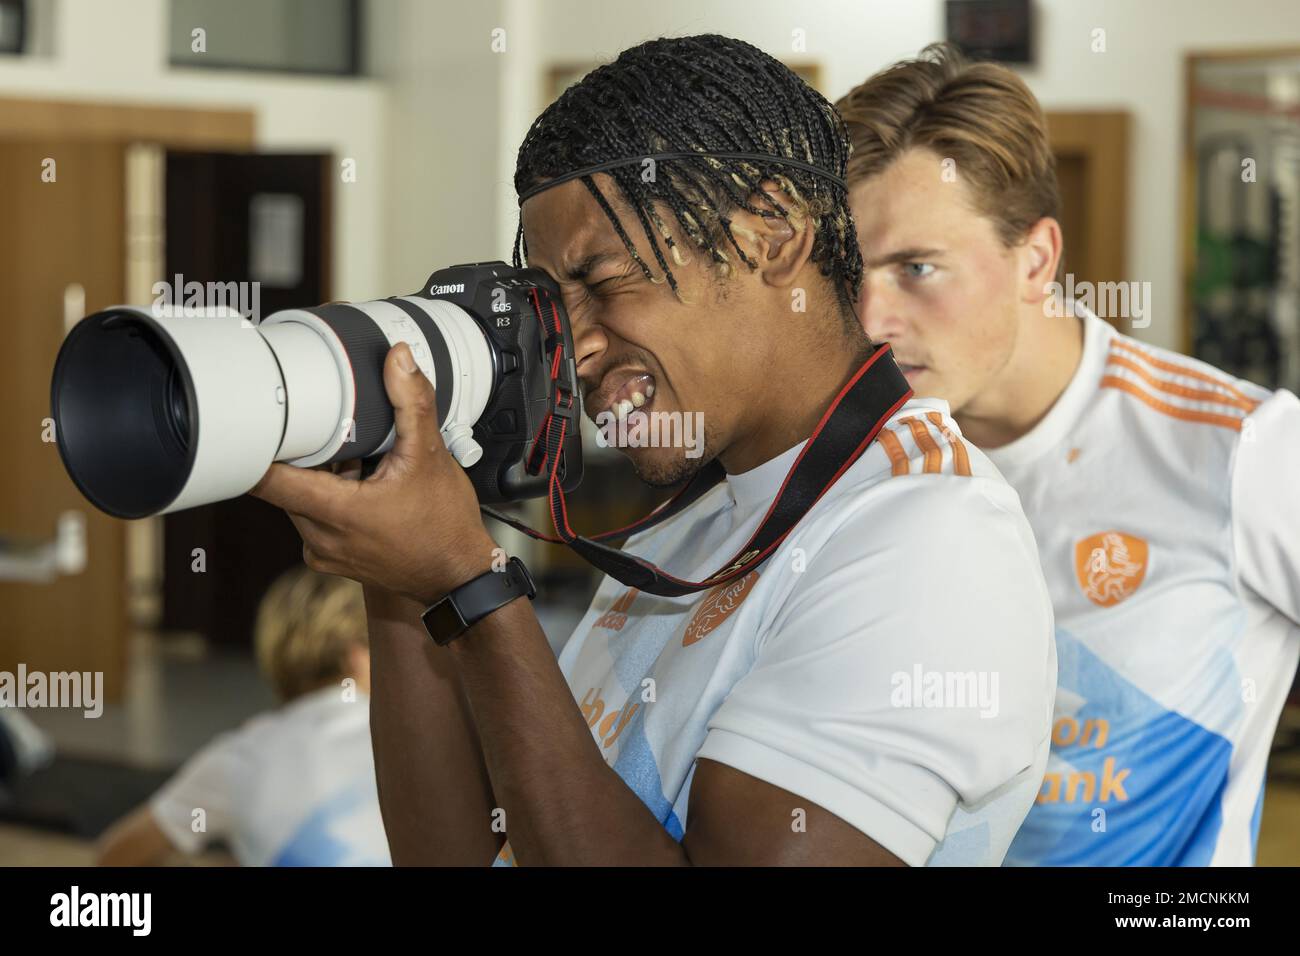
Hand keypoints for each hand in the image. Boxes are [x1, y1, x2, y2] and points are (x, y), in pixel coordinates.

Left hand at [250, 342, 498, 605]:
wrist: (457, 577)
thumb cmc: (445, 525)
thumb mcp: (431, 455)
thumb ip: (412, 403)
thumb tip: (398, 359)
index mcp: (336, 511)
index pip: (267, 478)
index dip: (258, 445)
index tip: (261, 421)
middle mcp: (320, 537)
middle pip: (285, 483)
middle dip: (306, 455)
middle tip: (335, 436)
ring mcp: (322, 552)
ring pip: (299, 500)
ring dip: (320, 478)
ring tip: (359, 467)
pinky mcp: (329, 559)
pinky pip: (313, 520)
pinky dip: (330, 500)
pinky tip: (365, 493)